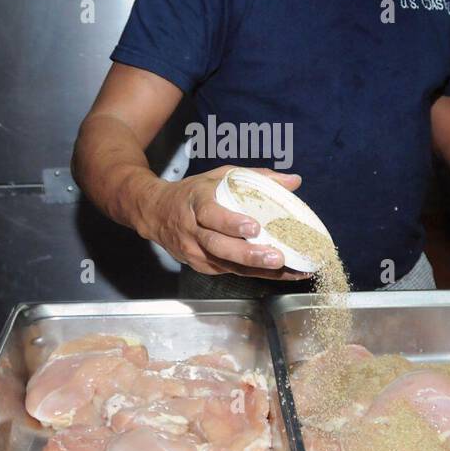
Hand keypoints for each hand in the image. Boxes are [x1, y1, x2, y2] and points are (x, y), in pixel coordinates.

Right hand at [143, 166, 312, 279]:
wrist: (156, 213)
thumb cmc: (193, 193)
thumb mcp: (220, 176)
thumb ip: (256, 177)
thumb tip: (293, 181)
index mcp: (196, 202)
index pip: (211, 215)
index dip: (231, 223)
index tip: (253, 227)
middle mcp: (193, 230)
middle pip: (219, 246)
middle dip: (249, 254)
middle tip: (276, 257)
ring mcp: (195, 251)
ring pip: (225, 263)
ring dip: (256, 268)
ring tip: (283, 269)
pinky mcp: (201, 265)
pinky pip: (229, 271)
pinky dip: (255, 273)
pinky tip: (278, 274)